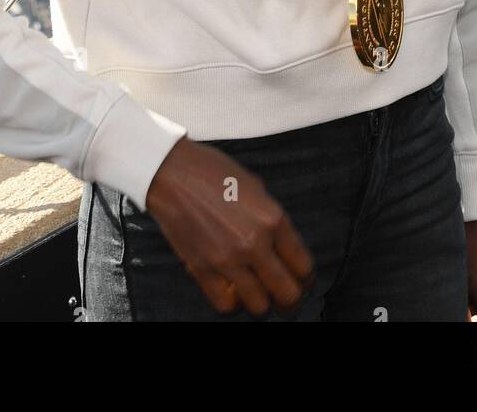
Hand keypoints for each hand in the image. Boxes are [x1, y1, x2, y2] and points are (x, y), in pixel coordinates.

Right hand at [144, 136, 315, 315]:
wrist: (172, 173)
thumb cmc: (212, 171)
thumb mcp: (255, 185)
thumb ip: (270, 216)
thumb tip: (280, 242)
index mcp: (272, 218)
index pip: (302, 265)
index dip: (304, 277)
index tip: (300, 278)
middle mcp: (254, 243)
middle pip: (287, 293)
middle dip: (290, 297)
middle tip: (284, 293)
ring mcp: (227, 259)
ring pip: (259, 306)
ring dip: (260, 300)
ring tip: (256, 290)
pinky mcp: (202, 270)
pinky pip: (225, 305)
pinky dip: (232, 302)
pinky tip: (231, 289)